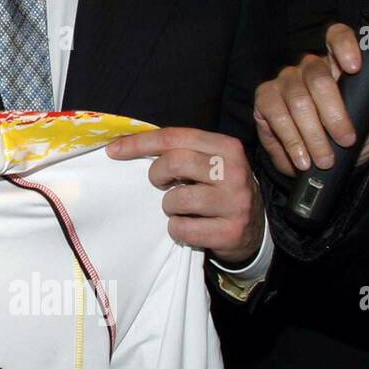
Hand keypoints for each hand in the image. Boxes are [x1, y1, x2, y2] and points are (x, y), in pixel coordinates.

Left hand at [106, 127, 263, 264]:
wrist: (254, 229)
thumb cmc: (219, 190)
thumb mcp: (208, 163)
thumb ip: (180, 151)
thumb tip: (124, 146)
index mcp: (227, 147)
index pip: (175, 137)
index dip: (140, 143)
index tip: (114, 151)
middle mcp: (235, 172)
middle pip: (174, 162)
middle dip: (156, 174)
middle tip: (160, 183)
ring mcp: (235, 203)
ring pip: (176, 199)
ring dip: (169, 206)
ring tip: (181, 208)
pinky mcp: (231, 231)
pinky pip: (182, 228)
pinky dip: (177, 229)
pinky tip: (190, 226)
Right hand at [254, 23, 368, 176]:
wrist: (324, 163)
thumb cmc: (352, 135)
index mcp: (338, 63)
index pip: (337, 36)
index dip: (344, 45)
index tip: (355, 67)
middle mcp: (308, 67)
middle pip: (318, 77)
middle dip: (334, 113)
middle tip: (347, 140)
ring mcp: (284, 81)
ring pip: (298, 100)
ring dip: (313, 134)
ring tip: (325, 159)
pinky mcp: (265, 99)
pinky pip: (276, 115)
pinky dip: (291, 140)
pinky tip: (302, 157)